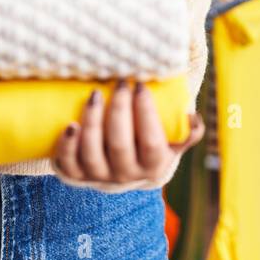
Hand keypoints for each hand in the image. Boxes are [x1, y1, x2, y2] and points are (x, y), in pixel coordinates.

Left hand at [53, 79, 203, 188]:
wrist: (126, 170)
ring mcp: (99, 177)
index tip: (141, 86)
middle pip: (120, 145)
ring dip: (92, 122)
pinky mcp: (76, 176)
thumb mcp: (173, 141)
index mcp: (153, 166)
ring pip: (92, 154)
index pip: (151, 142)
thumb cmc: (151, 145)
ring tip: (95, 95)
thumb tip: (192, 115)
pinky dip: (67, 145)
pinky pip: (68, 165)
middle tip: (120, 82)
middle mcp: (126, 176)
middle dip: (119, 110)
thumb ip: (188, 130)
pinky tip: (70, 125)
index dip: (146, 113)